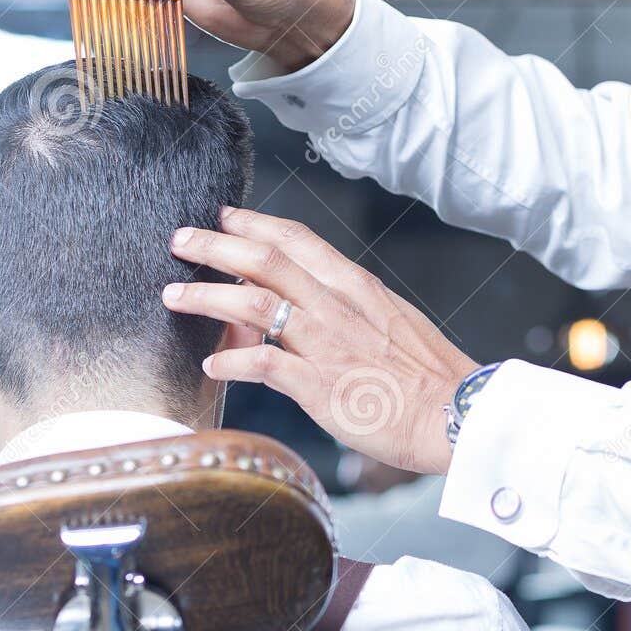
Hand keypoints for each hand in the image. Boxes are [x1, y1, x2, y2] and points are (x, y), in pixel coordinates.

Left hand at [162, 206, 478, 474]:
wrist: (455, 415)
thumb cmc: (429, 376)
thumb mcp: (393, 322)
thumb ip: (350, 309)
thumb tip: (315, 304)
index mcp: (357, 287)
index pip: (297, 239)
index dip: (255, 223)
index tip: (225, 215)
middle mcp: (338, 306)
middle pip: (266, 259)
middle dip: (215, 245)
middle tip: (181, 239)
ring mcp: (328, 343)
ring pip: (254, 303)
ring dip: (208, 295)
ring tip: (175, 295)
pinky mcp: (320, 385)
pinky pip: (262, 363)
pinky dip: (231, 360)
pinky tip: (211, 364)